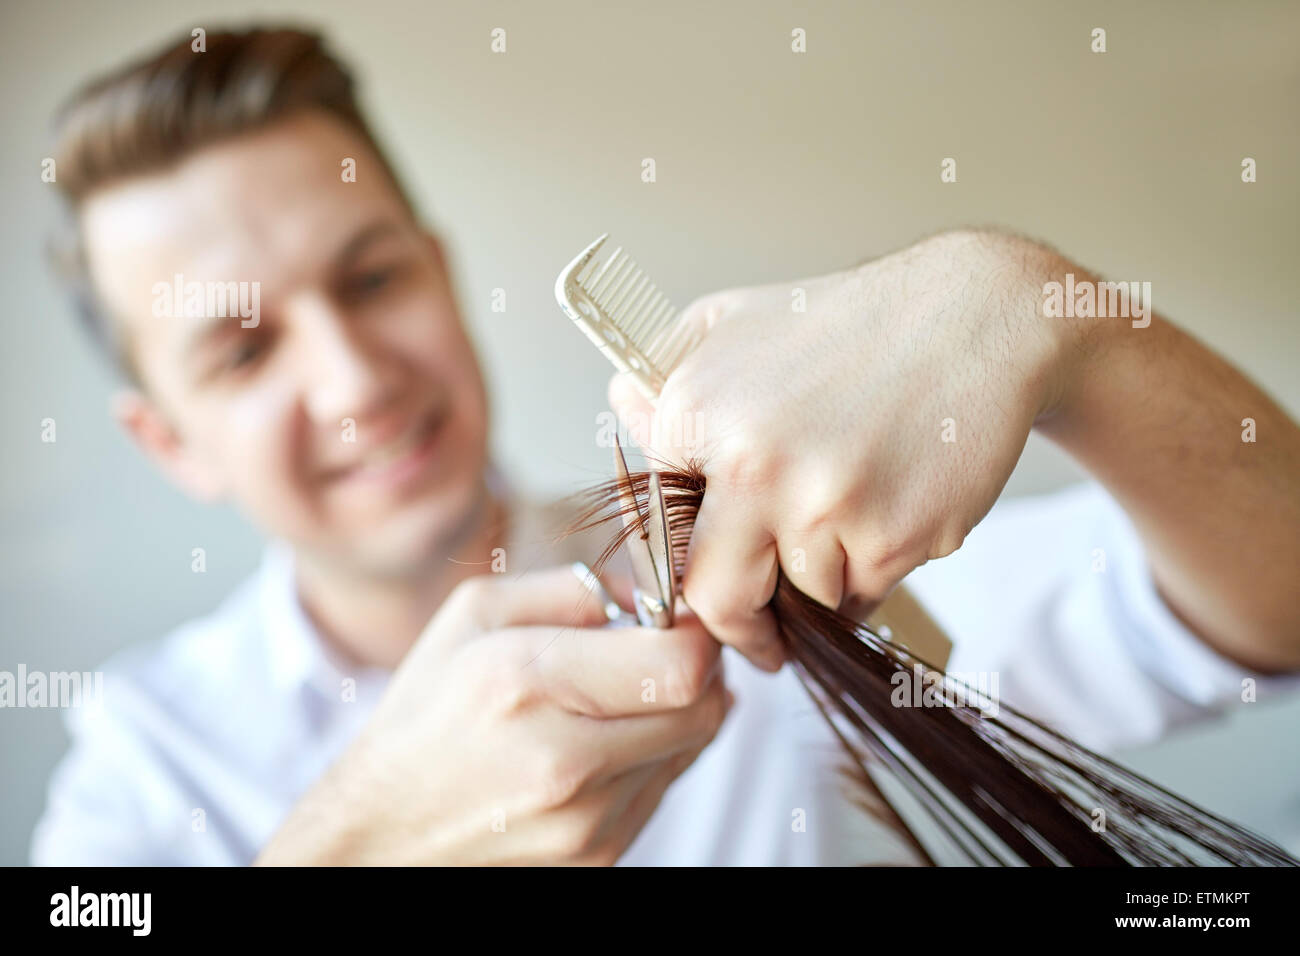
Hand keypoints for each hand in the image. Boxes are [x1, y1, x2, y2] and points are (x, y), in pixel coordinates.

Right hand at [257, 566, 731, 864]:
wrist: (381, 833)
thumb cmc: (427, 714)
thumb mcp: (476, 615)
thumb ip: (573, 589)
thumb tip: (652, 596)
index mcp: (523, 682)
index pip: (678, 665)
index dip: (697, 633)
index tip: (681, 618)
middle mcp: (561, 761)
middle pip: (702, 707)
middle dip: (696, 668)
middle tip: (665, 649)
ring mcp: (583, 821)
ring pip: (690, 748)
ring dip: (675, 713)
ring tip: (619, 698)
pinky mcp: (597, 857)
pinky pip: (663, 788)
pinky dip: (651, 756)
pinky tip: (601, 743)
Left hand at [609, 230, 1070, 671]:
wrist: (974, 316)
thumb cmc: (847, 324)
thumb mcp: (730, 322)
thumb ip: (661, 378)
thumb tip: (622, 420)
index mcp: (698, 412)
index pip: (663, 534)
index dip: (685, 564)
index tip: (703, 580)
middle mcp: (752, 463)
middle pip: (717, 600)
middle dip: (739, 628)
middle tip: (756, 636)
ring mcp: (824, 506)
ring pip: (801, 602)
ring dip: (819, 585)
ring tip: (846, 521)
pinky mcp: (894, 537)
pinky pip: (863, 595)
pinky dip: (871, 573)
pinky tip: (887, 510)